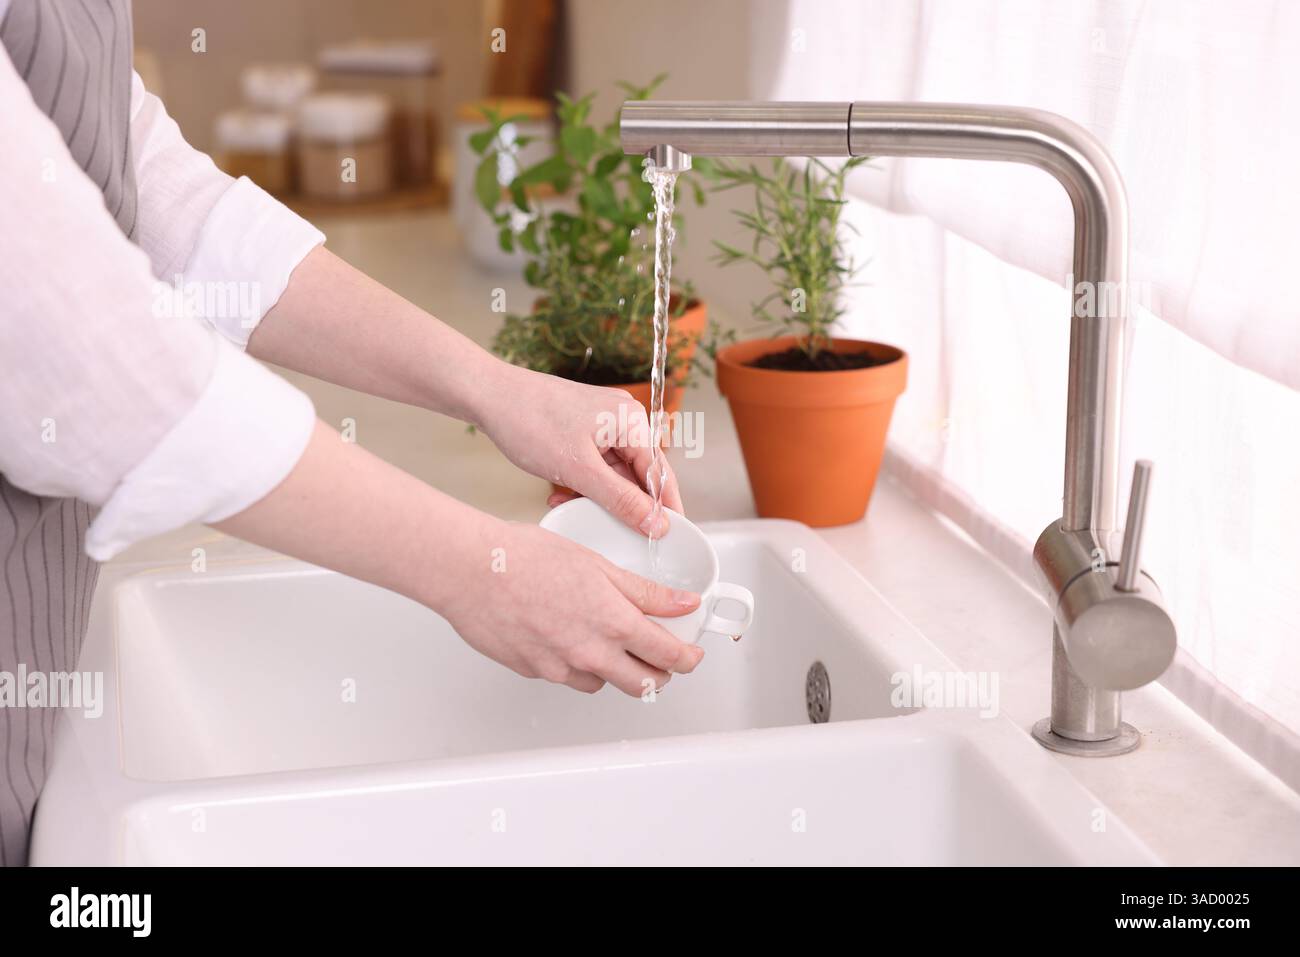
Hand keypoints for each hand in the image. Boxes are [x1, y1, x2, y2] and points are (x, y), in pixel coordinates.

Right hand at [440, 521, 703, 695]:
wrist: (472, 570)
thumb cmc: (526, 558)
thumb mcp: (598, 564)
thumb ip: (645, 591)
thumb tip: (682, 602)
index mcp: (614, 622)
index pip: (668, 656)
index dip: (688, 658)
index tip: (691, 654)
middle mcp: (591, 653)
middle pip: (643, 685)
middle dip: (659, 675)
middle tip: (660, 659)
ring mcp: (560, 668)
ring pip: (602, 683)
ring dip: (614, 669)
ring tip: (606, 642)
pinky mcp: (534, 672)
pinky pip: (566, 677)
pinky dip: (576, 665)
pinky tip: (566, 637)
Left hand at [477, 364, 684, 534]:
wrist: (489, 395)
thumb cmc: (530, 422)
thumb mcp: (578, 471)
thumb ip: (621, 500)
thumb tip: (657, 523)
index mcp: (632, 422)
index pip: (660, 475)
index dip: (664, 510)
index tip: (666, 540)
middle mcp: (624, 418)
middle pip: (638, 474)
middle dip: (619, 502)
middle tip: (605, 527)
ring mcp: (605, 422)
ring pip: (614, 473)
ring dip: (595, 495)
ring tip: (568, 502)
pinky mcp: (586, 428)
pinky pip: (597, 464)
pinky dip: (583, 482)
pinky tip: (561, 493)